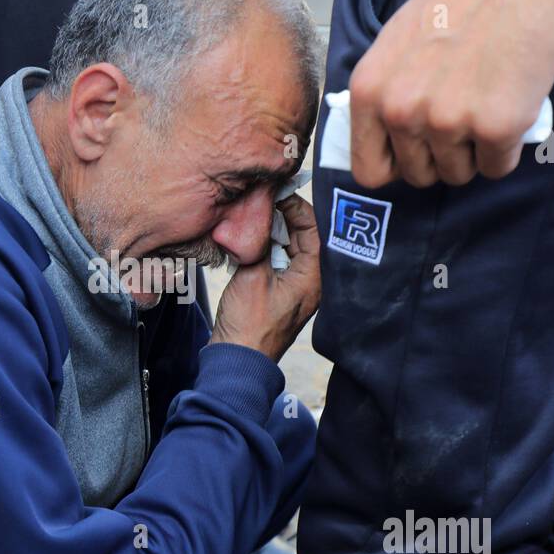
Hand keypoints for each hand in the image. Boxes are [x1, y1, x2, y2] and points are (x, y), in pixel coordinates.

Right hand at [211, 194, 319, 362]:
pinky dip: (267, 246)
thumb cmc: (248, 324)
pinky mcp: (281, 291)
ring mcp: (296, 287)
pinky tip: (250, 237)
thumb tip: (263, 211)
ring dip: (274, 230)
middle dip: (285, 216)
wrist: (238, 360)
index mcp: (314, 276)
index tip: (277, 193)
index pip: (315, 228)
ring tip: (254, 215)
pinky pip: (279, 260)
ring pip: (290, 246)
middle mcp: (311, 280)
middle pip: (304, 235)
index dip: (297, 206)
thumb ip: (262, 240)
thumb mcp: (253, 275)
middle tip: (263, 199)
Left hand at [349, 0, 553, 188]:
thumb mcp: (396, 43)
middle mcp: (401, 112)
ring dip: (475, 152)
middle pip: (418, 175)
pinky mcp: (497, 127)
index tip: (416, 150)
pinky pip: (498, 167)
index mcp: (369, 91)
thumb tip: (390, 138)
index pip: (369, 169)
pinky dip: (508, 147)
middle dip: (441, 155)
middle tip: (463, 115)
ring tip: (487, 103)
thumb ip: (388, 93)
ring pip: (459, 174)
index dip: (396, 164)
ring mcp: (448, 122)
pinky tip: (512, 106)